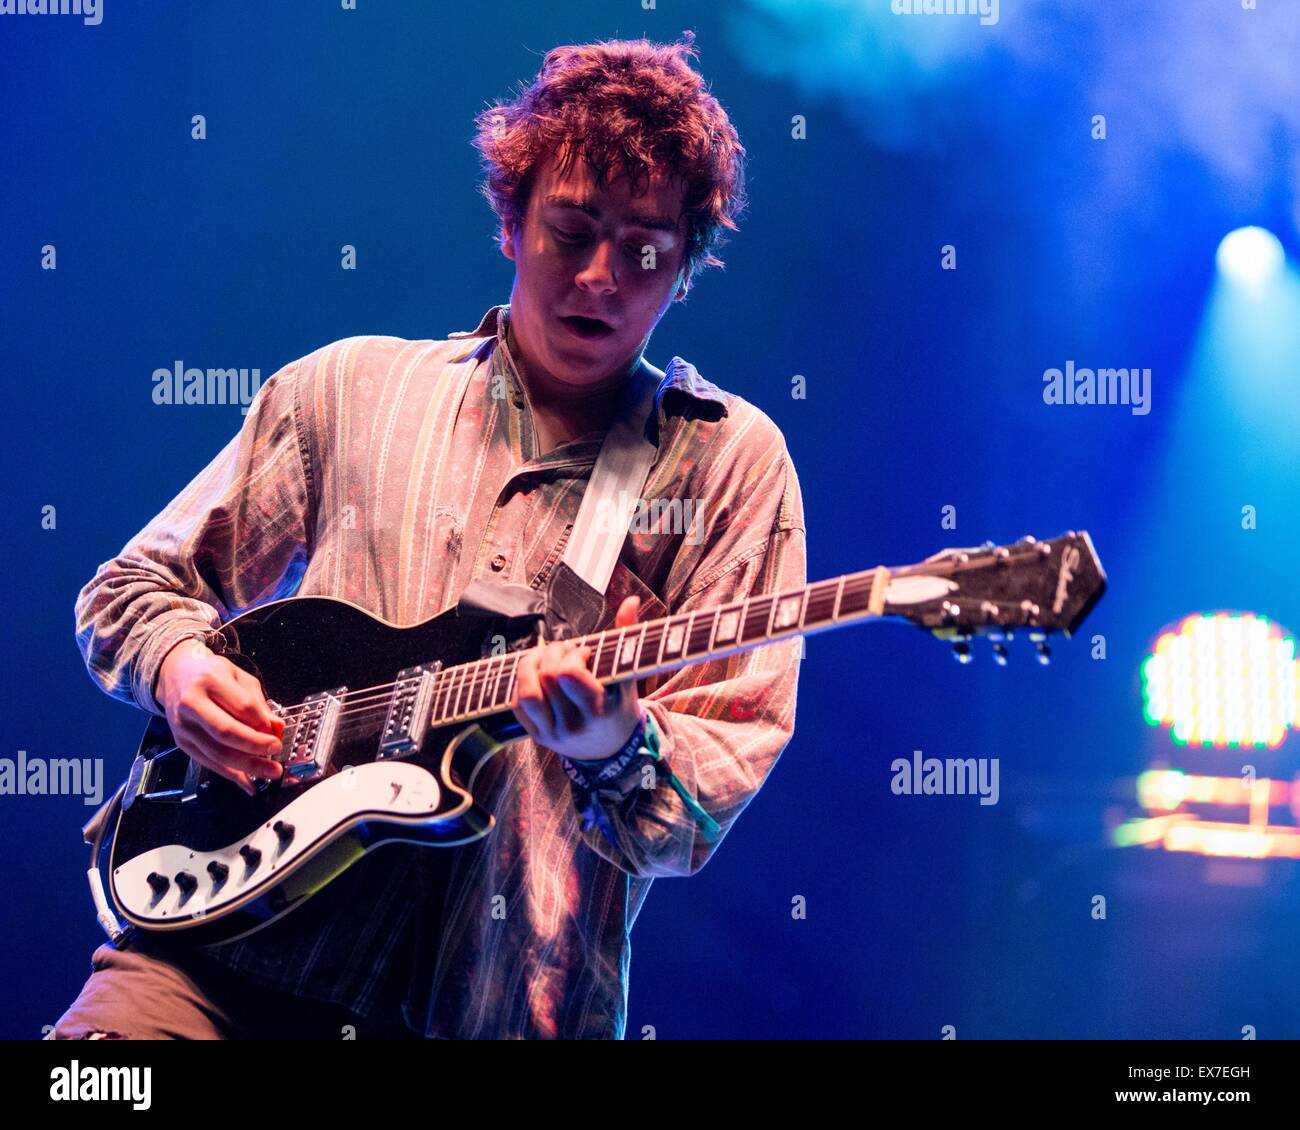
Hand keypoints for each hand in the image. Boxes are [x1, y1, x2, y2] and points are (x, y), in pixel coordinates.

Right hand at [156, 637, 285, 795]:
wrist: (175, 675)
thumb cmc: (210, 674)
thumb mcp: (238, 676)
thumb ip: (257, 701)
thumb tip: (276, 726)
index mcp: (210, 680)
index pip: (242, 707)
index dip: (263, 723)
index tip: (278, 732)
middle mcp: (192, 704)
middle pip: (226, 732)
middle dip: (256, 746)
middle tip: (276, 750)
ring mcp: (184, 726)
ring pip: (217, 753)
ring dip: (248, 766)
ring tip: (270, 771)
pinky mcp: (182, 743)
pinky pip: (209, 763)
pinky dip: (231, 775)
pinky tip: (248, 783)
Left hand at [511, 595, 643, 761]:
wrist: (612, 750)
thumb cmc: (620, 706)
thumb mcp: (628, 676)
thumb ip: (627, 637)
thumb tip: (631, 600)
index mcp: (600, 711)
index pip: (569, 675)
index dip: (573, 655)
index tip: (585, 653)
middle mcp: (575, 726)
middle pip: (547, 677)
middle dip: (554, 653)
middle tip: (565, 651)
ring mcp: (554, 734)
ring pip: (527, 693)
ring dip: (530, 665)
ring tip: (543, 656)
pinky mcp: (538, 737)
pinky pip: (517, 705)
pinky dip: (521, 683)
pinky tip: (536, 674)